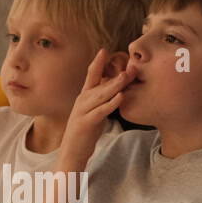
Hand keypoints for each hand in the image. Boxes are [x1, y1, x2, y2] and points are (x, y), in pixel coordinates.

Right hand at [60, 48, 134, 164]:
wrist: (72, 152)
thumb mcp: (94, 112)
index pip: (91, 76)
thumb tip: (115, 90)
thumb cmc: (86, 132)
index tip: (105, 50)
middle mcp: (82, 101)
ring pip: (101, 95)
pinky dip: (111, 104)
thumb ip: (102, 100)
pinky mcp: (86, 123)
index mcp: (84, 97)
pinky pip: (100, 111)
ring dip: (114, 85)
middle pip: (100, 83)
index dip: (97, 63)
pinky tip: (120, 97)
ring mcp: (82, 112)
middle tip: (129, 63)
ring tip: (126, 76)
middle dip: (115, 73)